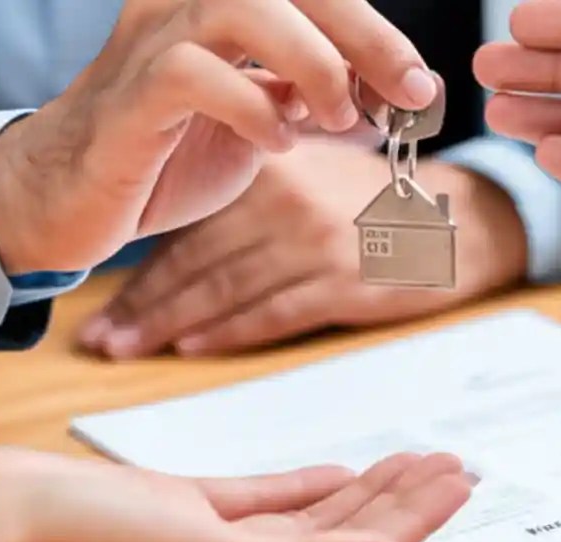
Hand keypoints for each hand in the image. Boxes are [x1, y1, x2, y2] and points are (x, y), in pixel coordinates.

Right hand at [0, 0, 439, 276]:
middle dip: (363, 35)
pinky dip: (251, 106)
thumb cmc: (165, 153)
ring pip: (242, 7)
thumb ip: (314, 104)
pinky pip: (192, 74)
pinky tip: (276, 141)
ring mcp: (152, 43)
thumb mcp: (261, 123)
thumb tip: (389, 102)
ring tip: (339, 115)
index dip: (374, 30)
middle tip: (408, 92)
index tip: (419, 84)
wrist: (72, 196)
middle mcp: (184, 6)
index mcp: (221, 8)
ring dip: (312, 62)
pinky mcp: (130, 96)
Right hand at [0, 448, 470, 541]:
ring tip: (413, 459)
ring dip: (365, 488)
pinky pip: (266, 498)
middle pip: (349, 535)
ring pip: (314, 515)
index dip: (417, 519)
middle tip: (452, 462)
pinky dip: (306, 485)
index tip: (460, 481)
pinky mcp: (186, 509)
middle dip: (403, 500)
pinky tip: (338, 472)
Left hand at [77, 140, 527, 357]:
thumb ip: (255, 200)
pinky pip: (272, 311)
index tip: (105, 306)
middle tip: (98, 339)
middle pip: (196, 261)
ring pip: (224, 289)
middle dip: (142, 306)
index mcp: (272, 172)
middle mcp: (286, 204)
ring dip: (170, 324)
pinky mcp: (344, 282)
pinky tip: (192, 347)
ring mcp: (315, 243)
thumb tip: (190, 245)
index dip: (143, 272)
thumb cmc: (382, 204)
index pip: (191, 227)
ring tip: (128, 350)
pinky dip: (228, 331)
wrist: (462, 220)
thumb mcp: (316, 177)